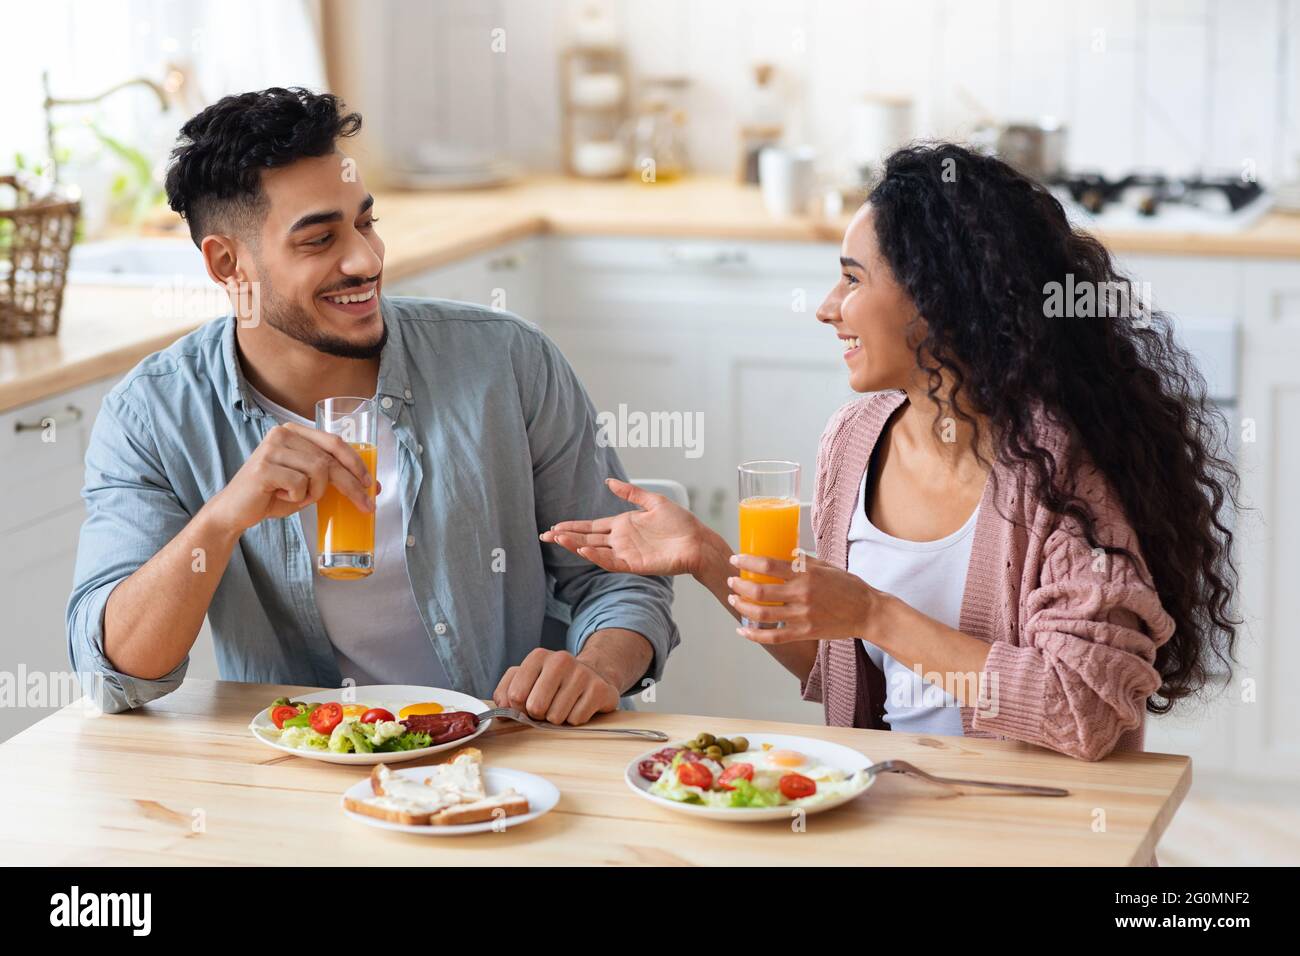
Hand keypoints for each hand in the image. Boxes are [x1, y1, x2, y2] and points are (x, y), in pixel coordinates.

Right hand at [205, 422, 376, 535]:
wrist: (235, 511)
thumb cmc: (272, 495)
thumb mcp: (306, 481)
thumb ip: (328, 474)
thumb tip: (368, 483)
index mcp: (294, 431)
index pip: (335, 442)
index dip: (357, 463)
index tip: (371, 484)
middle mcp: (282, 433)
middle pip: (330, 458)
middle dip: (352, 484)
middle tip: (366, 504)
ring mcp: (272, 448)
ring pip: (318, 471)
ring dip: (315, 493)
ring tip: (297, 498)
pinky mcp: (264, 467)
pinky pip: (300, 484)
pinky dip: (297, 498)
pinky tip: (280, 496)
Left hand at [492, 648, 618, 724]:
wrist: (593, 675)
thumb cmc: (553, 682)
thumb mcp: (527, 680)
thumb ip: (506, 693)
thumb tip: (501, 712)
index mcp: (538, 656)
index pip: (515, 696)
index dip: (518, 709)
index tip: (525, 705)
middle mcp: (560, 660)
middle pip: (535, 707)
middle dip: (538, 715)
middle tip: (547, 707)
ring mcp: (582, 673)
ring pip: (556, 717)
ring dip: (557, 718)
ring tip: (564, 705)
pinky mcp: (599, 689)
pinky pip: (576, 719)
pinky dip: (575, 720)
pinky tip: (579, 706)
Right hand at [541, 478, 705, 576]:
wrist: (698, 541)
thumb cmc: (680, 523)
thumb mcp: (653, 502)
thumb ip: (630, 493)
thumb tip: (609, 482)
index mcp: (623, 525)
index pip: (591, 526)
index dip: (573, 526)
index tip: (554, 526)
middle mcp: (621, 540)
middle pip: (587, 538)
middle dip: (565, 537)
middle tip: (544, 536)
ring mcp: (626, 553)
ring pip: (594, 549)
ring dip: (576, 545)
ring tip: (558, 539)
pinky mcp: (635, 564)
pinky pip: (611, 561)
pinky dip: (597, 555)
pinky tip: (583, 548)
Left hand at [727, 553, 885, 643]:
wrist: (867, 612)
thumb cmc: (847, 586)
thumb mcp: (825, 565)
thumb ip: (802, 561)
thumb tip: (781, 554)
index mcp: (806, 573)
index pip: (769, 564)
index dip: (747, 561)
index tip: (735, 560)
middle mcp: (802, 594)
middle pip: (760, 590)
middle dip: (739, 585)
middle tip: (732, 581)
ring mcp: (802, 615)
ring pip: (762, 614)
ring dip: (742, 606)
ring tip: (733, 599)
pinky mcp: (805, 633)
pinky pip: (774, 636)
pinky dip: (754, 635)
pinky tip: (742, 630)